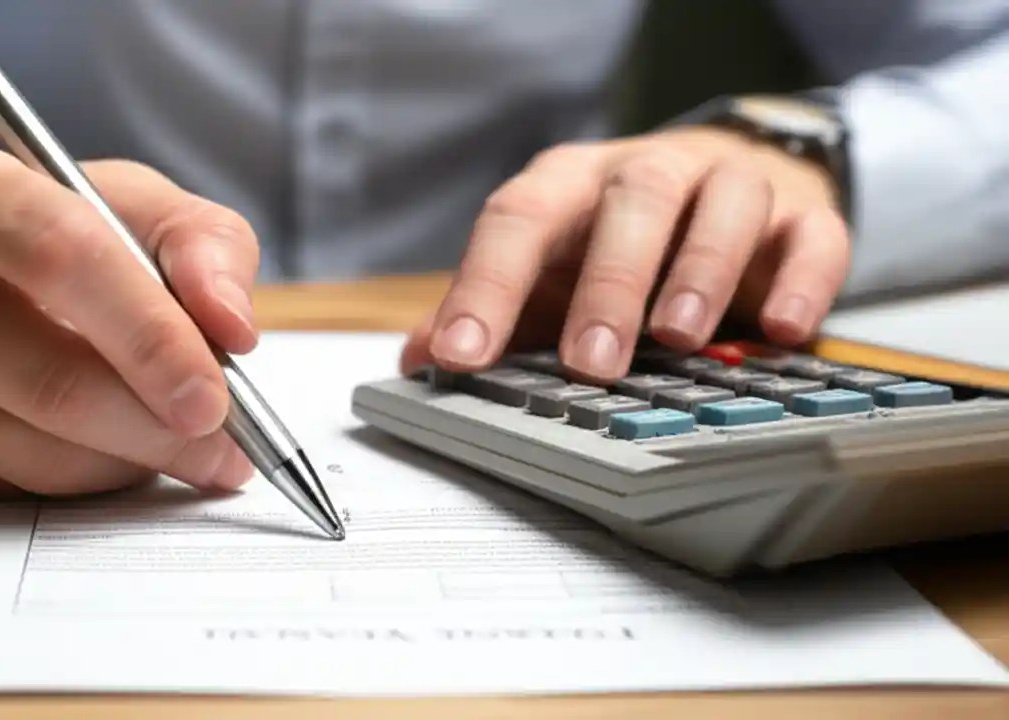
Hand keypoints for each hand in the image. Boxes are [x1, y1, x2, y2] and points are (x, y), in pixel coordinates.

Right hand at [0, 141, 260, 500]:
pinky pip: (0, 490)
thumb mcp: (120, 205)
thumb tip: (235, 328)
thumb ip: (199, 244)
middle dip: (159, 428)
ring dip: (128, 463)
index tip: (217, 397)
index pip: (66, 259)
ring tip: (175, 445)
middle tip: (224, 448)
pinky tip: (101, 452)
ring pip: (31, 453)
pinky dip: (76, 484)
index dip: (152, 337)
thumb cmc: (29, 237)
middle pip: (49, 378)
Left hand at [403, 126, 850, 381]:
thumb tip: (419, 359)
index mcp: (572, 186)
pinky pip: (811, 237)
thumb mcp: (550, 269)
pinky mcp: (802, 217)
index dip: (485, 286)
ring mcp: (728, 188)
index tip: (461, 356)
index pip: (518, 219)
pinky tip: (780, 330)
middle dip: (607, 284)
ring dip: (699, 270)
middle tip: (591, 362)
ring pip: (720, 207)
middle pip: (630, 205)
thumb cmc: (624, 236)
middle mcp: (648, 175)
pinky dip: (801, 281)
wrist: (729, 182)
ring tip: (678, 336)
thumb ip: (490, 310)